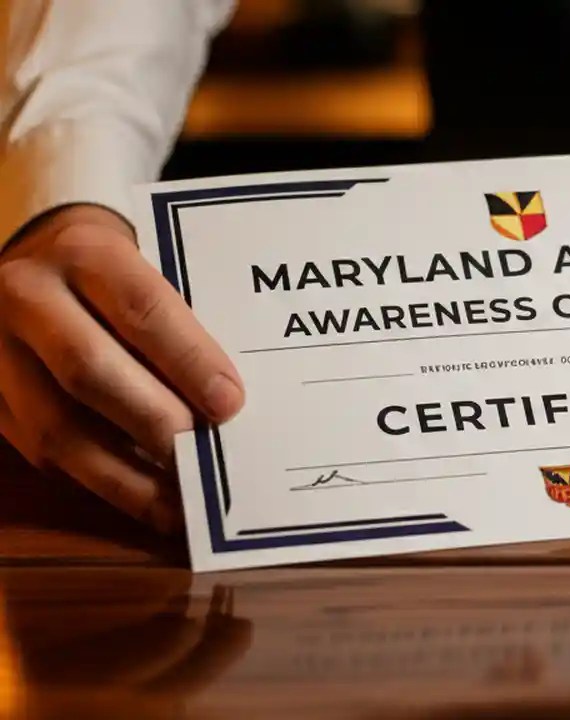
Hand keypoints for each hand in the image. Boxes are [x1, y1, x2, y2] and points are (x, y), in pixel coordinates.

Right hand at [0, 204, 243, 531]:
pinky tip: (144, 499)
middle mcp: (27, 296)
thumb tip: (227, 404)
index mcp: (84, 253)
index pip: (141, 309)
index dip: (187, 360)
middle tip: (207, 458)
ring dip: (125, 475)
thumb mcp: (148, 269)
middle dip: (155, 422)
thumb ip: (180, 325)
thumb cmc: (116, 277)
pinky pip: (40, 451)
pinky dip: (97, 480)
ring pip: (56, 425)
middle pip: (90, 370)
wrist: (34, 263)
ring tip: (181, 503)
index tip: (229, 404)